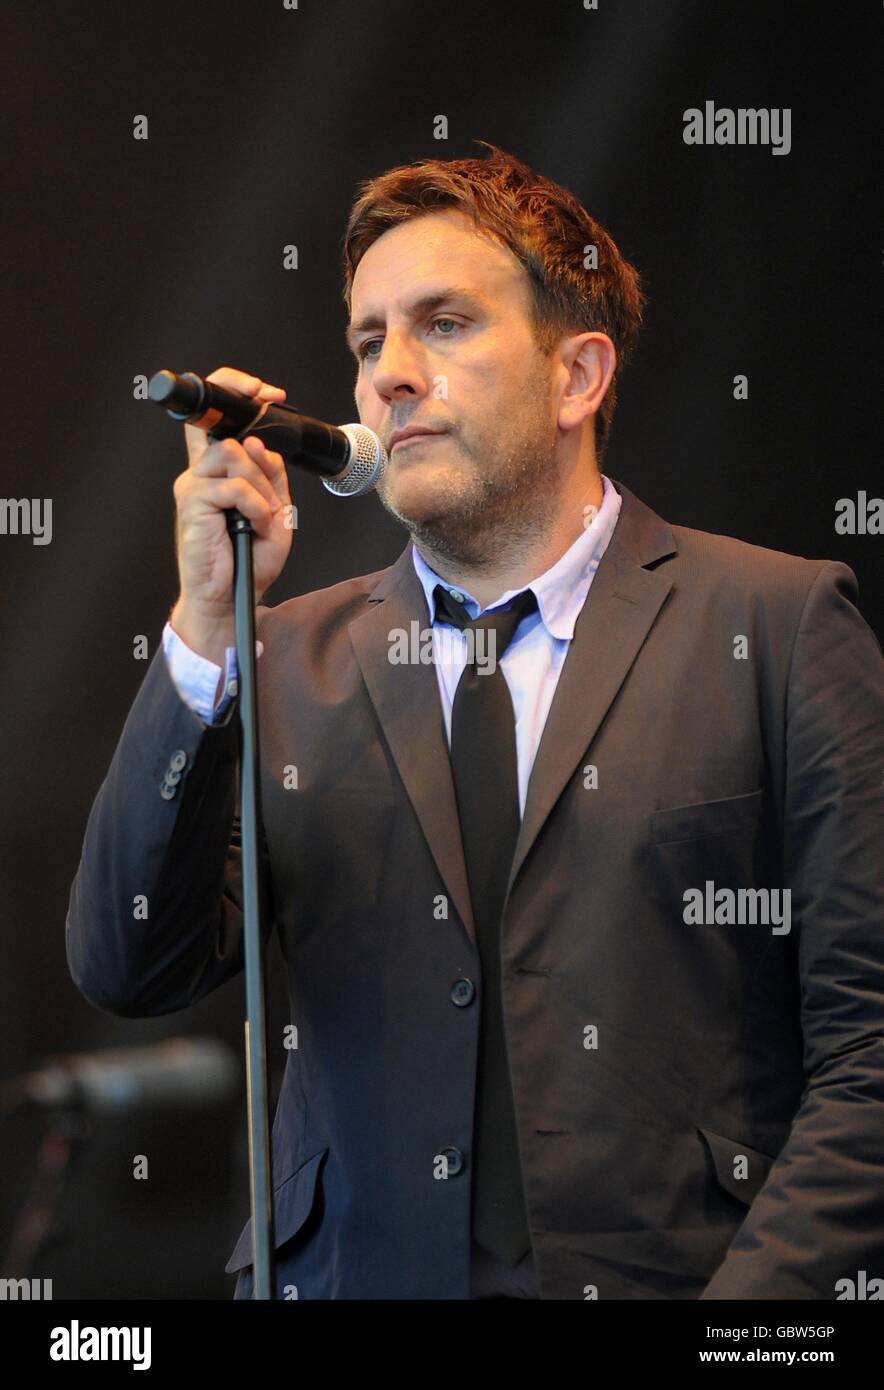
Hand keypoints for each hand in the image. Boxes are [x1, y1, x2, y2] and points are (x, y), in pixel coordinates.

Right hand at [169, 366, 293, 660]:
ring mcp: (193, 485)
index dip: (234, 391)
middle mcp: (200, 473)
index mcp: (218, 472)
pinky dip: (254, 506)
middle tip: (267, 506)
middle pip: (233, 437)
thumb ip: (271, 477)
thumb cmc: (247, 560)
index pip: (216, 418)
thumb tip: (261, 445)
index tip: (263, 391)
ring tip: (260, 519)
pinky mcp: (192, 502)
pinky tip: (253, 526)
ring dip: (259, 489)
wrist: (231, 596)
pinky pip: (234, 486)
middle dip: (263, 470)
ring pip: (234, 456)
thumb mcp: (275, 513)